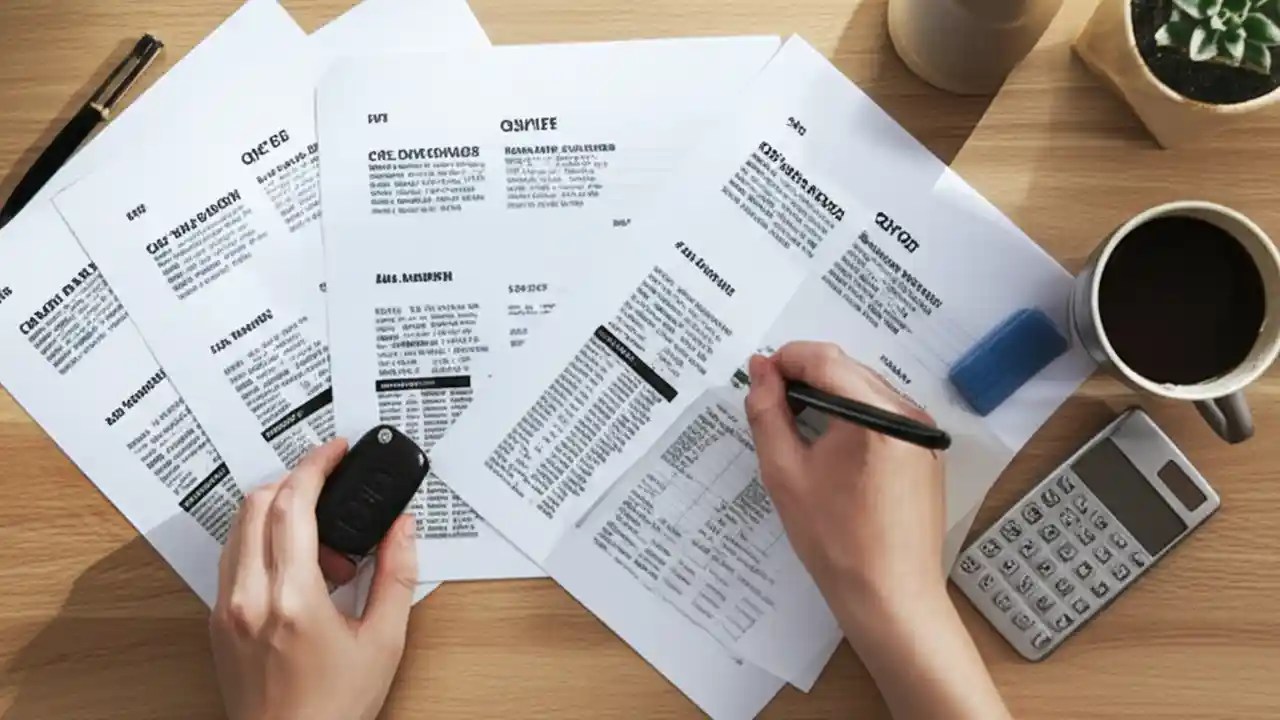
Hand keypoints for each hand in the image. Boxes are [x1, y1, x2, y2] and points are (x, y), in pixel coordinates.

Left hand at [210, 438, 418, 719]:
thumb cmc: (335, 709)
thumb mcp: (384, 641)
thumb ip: (396, 575)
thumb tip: (403, 529)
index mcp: (292, 598)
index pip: (291, 505)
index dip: (314, 466)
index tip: (334, 451)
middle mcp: (249, 597)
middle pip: (255, 504)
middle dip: (294, 480)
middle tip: (330, 483)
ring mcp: (227, 609)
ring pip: (239, 528)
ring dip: (276, 513)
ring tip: (321, 542)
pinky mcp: (218, 621)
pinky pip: (233, 559)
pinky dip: (262, 543)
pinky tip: (298, 568)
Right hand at [746, 342, 1009, 719]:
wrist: (890, 596)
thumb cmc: (835, 541)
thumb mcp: (785, 473)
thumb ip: (767, 413)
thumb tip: (759, 369)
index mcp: (876, 415)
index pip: (824, 359)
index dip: (785, 360)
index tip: (758, 380)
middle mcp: (909, 414)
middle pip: (847, 368)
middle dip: (805, 376)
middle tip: (771, 406)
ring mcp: (923, 432)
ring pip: (865, 389)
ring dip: (828, 395)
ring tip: (797, 428)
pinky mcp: (926, 451)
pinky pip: (883, 414)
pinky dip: (852, 416)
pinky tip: (830, 447)